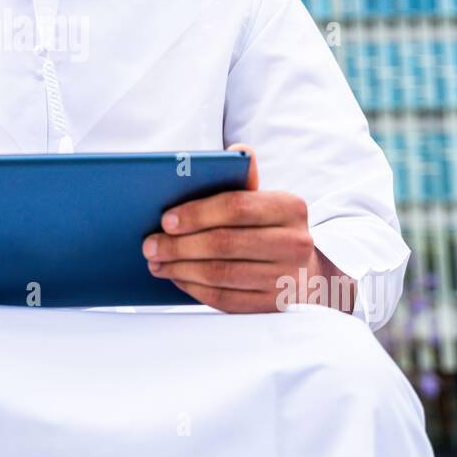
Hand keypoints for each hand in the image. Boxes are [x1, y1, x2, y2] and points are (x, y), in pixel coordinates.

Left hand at [141, 144, 353, 313]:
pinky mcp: (274, 306)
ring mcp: (287, 278)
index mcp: (290, 207)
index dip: (196, 213)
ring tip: (157, 262)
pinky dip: (194, 288)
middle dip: (178, 245)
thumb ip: (244, 177)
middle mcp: (295, 243)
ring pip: (220, 274)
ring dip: (180, 268)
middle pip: (224, 243)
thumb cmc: (270, 228)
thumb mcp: (263, 200)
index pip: (236, 206)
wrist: (306, 272)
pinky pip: (225, 298)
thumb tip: (237, 150)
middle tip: (150, 245)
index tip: (165, 220)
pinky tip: (177, 278)